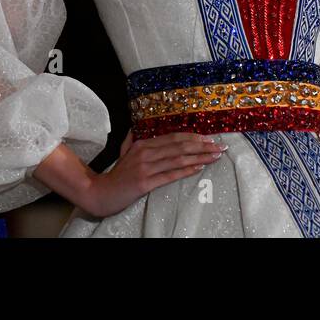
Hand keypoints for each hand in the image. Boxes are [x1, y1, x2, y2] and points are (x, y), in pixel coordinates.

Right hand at [85, 130, 224, 216]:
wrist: (99, 192)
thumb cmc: (116, 175)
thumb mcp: (123, 152)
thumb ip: (131, 139)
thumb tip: (136, 126)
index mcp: (142, 144)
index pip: (173, 137)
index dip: (193, 137)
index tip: (210, 138)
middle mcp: (145, 153)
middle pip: (179, 146)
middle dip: (202, 146)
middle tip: (220, 146)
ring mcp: (145, 167)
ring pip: (177, 159)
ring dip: (199, 157)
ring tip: (215, 156)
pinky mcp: (144, 183)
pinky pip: (169, 175)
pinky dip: (186, 171)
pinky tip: (199, 168)